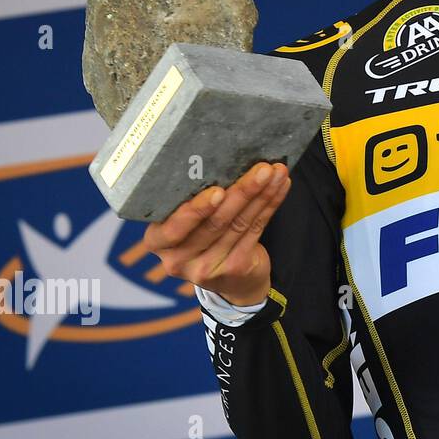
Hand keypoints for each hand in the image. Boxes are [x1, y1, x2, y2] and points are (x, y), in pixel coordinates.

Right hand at [141, 161, 290, 305]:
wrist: (230, 281)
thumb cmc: (203, 236)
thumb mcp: (187, 223)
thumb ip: (195, 200)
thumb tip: (222, 157)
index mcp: (158, 241)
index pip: (172, 228)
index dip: (195, 211)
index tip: (217, 190)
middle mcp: (178, 259)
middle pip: (214, 223)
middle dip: (242, 192)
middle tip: (261, 169)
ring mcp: (208, 268)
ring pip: (239, 224)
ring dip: (262, 194)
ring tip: (276, 172)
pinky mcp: (236, 267)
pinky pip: (256, 229)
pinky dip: (271, 204)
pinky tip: (281, 186)